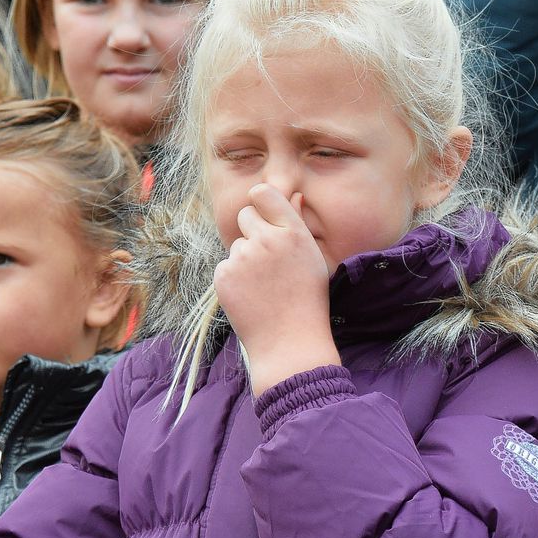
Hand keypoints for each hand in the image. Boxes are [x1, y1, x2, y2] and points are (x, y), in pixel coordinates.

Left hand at [213, 183, 340, 395]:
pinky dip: (233, 280)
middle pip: (245, 216)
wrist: (289, 344)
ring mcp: (243, 258)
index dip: (260, 202)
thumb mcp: (313, 259)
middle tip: (267, 262)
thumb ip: (298, 224)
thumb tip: (294, 194)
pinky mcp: (224, 275)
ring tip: (263, 288)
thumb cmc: (307, 302)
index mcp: (294, 233)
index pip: (264, 194)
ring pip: (236, 246)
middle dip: (252, 232)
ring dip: (245, 261)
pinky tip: (250, 297)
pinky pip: (225, 266)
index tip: (262, 214)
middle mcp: (268, 240)